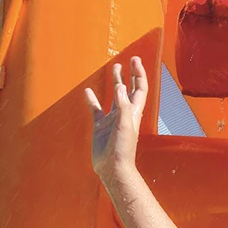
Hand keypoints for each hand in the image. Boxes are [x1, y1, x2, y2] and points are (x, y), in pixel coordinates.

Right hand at [84, 56, 146, 180]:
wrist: (113, 168)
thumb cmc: (122, 149)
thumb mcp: (124, 125)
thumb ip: (122, 106)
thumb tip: (120, 87)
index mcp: (133, 112)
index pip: (139, 89)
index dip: (139, 74)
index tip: (135, 60)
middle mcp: (124, 114)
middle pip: (129, 89)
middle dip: (130, 74)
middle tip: (129, 59)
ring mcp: (112, 119)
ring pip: (114, 96)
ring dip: (115, 82)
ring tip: (114, 67)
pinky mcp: (100, 127)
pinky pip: (96, 109)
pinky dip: (92, 100)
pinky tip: (88, 91)